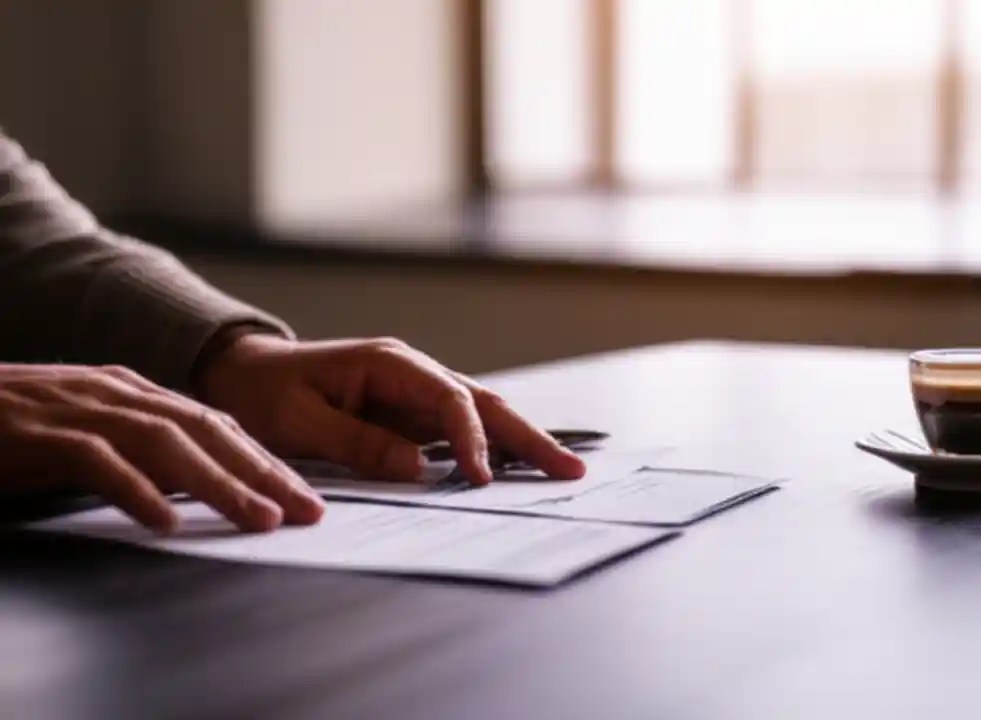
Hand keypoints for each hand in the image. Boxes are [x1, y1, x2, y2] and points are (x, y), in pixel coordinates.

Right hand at [0, 364, 324, 532]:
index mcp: (131, 391)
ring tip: (257, 519)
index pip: (215, 424)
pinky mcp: (38, 433)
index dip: (263, 460)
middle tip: (305, 511)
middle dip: (262, 472)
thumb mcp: (87, 431)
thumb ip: (138, 449)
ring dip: (218, 483)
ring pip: (166, 442)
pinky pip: (96, 461)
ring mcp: (77, 408)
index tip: (304, 496)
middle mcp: (115, 392)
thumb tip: (191, 487)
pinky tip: (165, 521)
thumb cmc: (12, 425)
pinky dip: (135, 489)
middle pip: (206, 429)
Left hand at [194, 335, 586, 484]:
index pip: (448, 399)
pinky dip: (494, 450)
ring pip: (482, 417)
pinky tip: (522, 470)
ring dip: (522, 444)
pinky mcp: (412, 416)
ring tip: (563, 470)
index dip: (470, 439)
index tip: (481, 478)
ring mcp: (416, 395)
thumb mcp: (298, 420)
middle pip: (484, 404)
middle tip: (570, 468)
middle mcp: (413, 374)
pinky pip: (461, 433)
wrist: (245, 374)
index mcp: (389, 364)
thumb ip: (357, 443)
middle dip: (529, 436)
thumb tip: (419, 468)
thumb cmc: (264, 392)